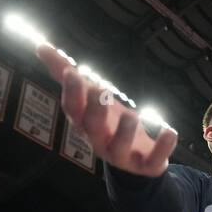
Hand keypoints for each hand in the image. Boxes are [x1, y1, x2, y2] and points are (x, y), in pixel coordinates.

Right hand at [35, 43, 176, 176]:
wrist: (135, 161)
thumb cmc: (108, 123)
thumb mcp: (89, 98)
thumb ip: (65, 73)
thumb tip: (41, 46)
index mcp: (84, 123)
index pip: (73, 109)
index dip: (72, 93)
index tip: (73, 72)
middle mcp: (99, 140)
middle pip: (92, 127)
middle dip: (95, 110)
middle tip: (100, 91)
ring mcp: (122, 155)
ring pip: (119, 148)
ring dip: (124, 133)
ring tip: (131, 116)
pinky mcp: (145, 165)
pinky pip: (153, 159)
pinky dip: (162, 147)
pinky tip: (171, 131)